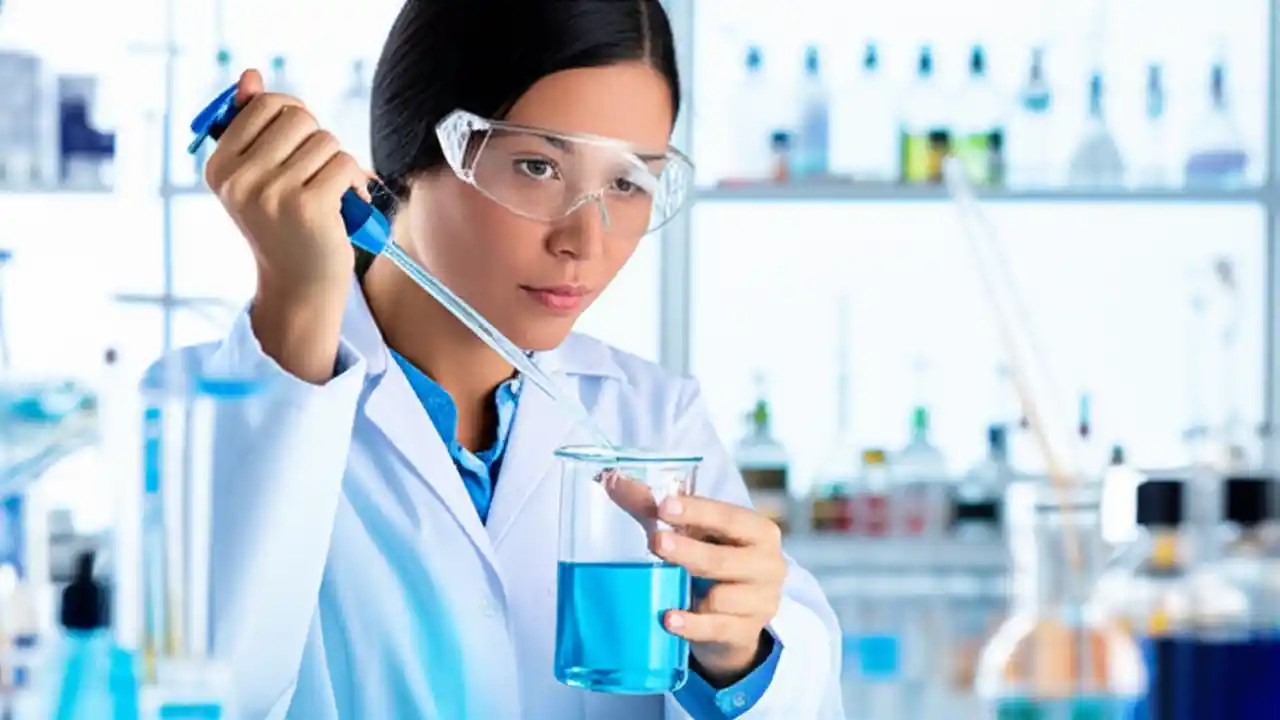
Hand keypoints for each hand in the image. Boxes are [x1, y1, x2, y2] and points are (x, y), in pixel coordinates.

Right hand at [205, 69, 369, 382]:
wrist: (300, 286)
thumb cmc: (283, 225)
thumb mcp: (259, 176)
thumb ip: (252, 125)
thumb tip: (250, 75)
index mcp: (219, 166)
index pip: (264, 104)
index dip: (293, 118)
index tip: (298, 147)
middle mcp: (239, 179)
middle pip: (299, 117)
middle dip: (317, 140)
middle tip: (315, 174)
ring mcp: (272, 193)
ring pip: (326, 140)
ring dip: (338, 164)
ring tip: (330, 194)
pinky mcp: (308, 207)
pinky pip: (345, 164)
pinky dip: (355, 182)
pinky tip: (347, 206)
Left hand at [651, 496, 785, 683]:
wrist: (736, 617)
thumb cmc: (714, 561)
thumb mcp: (693, 533)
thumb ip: (654, 507)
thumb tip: (612, 481)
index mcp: (759, 532)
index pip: (730, 517)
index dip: (698, 511)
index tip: (664, 506)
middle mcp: (768, 565)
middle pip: (724, 559)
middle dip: (689, 551)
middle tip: (656, 541)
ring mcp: (761, 602)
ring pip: (721, 597)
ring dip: (690, 592)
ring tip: (662, 586)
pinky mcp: (747, 632)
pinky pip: (715, 628)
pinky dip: (691, 624)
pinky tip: (669, 619)